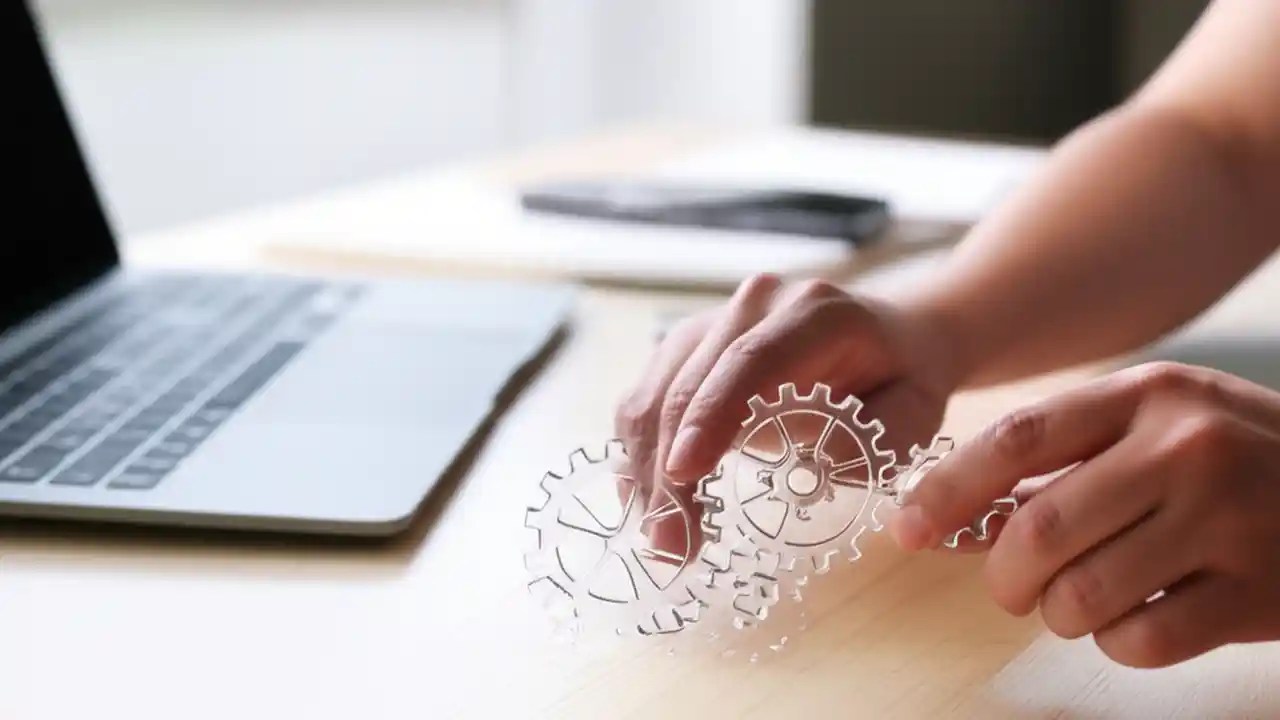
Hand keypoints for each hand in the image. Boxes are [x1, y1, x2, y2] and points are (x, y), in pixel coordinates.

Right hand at [615, 273, 959, 553]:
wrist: (891, 337)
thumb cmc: (904, 383)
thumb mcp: (914, 416)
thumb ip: (867, 441)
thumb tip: (804, 472)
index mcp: (815, 313)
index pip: (749, 361)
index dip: (710, 415)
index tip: (684, 472)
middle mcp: (755, 304)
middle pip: (689, 384)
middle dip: (669, 468)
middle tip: (670, 545)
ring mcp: (713, 320)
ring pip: (655, 393)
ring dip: (646, 469)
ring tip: (662, 538)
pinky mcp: (687, 345)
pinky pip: (647, 397)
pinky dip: (640, 454)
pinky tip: (649, 502)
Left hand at [891, 362, 1279, 667]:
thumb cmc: (1231, 463)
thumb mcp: (1153, 432)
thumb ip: (1057, 466)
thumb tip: (941, 518)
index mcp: (1147, 395)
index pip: (1019, 438)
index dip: (949, 489)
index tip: (905, 527)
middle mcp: (1186, 449)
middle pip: (1040, 531)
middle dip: (1005, 577)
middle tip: (1015, 586)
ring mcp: (1226, 520)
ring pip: (1081, 596)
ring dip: (1063, 613)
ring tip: (1091, 596)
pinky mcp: (1254, 592)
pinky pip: (1138, 641)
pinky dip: (1121, 642)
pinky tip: (1149, 612)